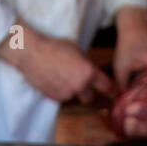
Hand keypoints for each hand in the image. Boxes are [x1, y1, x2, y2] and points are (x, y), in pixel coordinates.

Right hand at [0, 24, 115, 104]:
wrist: (32, 53)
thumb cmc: (55, 47)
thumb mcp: (77, 51)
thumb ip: (87, 64)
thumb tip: (93, 72)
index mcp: (89, 73)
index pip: (107, 87)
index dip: (111, 89)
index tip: (114, 92)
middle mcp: (80, 86)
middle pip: (91, 98)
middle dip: (88, 92)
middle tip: (82, 84)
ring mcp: (67, 94)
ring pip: (75, 98)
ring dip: (72, 91)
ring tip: (62, 78)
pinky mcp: (55, 98)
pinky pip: (62, 98)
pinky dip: (61, 92)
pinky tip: (54, 80)